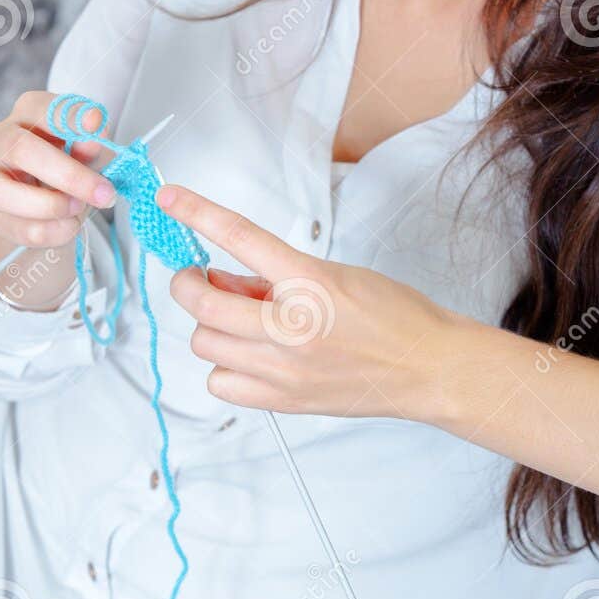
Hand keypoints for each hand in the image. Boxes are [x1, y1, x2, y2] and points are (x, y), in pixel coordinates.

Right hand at [0, 89, 116, 249]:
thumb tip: (95, 134)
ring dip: (49, 205)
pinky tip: (70, 225)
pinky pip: (17, 227)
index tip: (97, 124)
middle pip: (20, 150)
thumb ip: (90, 142)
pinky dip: (51, 231)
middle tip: (104, 193)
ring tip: (79, 208)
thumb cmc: (70, 161)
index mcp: (27, 112)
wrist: (51, 200)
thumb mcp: (87, 149)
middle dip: (67, 175)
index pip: (42, 107)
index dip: (69, 117)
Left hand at [156, 183, 458, 419]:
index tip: (170, 199)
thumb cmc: (394, 317)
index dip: (197, 213)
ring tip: (240, 320)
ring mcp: (284, 369)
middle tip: (197, 278)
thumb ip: (278, 277)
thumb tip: (226, 279)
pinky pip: (221, 383)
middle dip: (188, 285)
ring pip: (205, 342)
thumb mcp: (337, 275)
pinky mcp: (283, 399)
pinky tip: (247, 355)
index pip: (239, 238)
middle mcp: (291, 327)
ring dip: (211, 325)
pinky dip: (224, 366)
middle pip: (202, 302)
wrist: (427, 367)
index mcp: (310, 282)